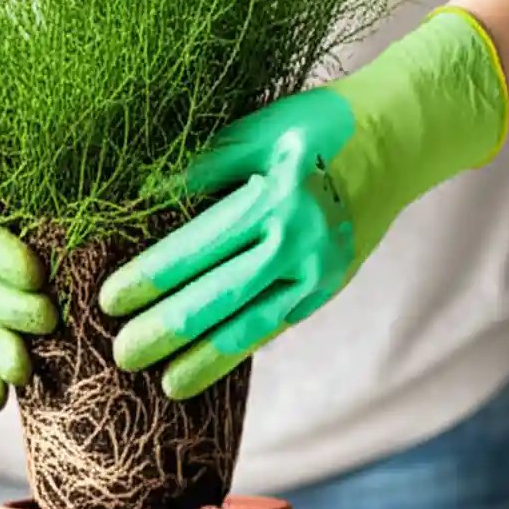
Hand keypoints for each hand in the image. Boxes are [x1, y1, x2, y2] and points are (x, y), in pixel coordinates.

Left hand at [100, 7, 508, 399]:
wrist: (402, 137)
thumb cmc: (317, 124)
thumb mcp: (259, 131)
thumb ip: (203, 166)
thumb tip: (139, 197)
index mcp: (276, 196)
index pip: (197, 246)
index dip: (150, 277)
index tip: (107, 300)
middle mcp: (299, 242)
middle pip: (219, 296)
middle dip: (166, 329)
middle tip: (119, 356)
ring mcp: (318, 272)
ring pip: (251, 325)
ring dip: (203, 358)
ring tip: (163, 385)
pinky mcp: (327, 288)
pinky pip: (276, 325)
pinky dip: (239, 348)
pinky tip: (207, 368)